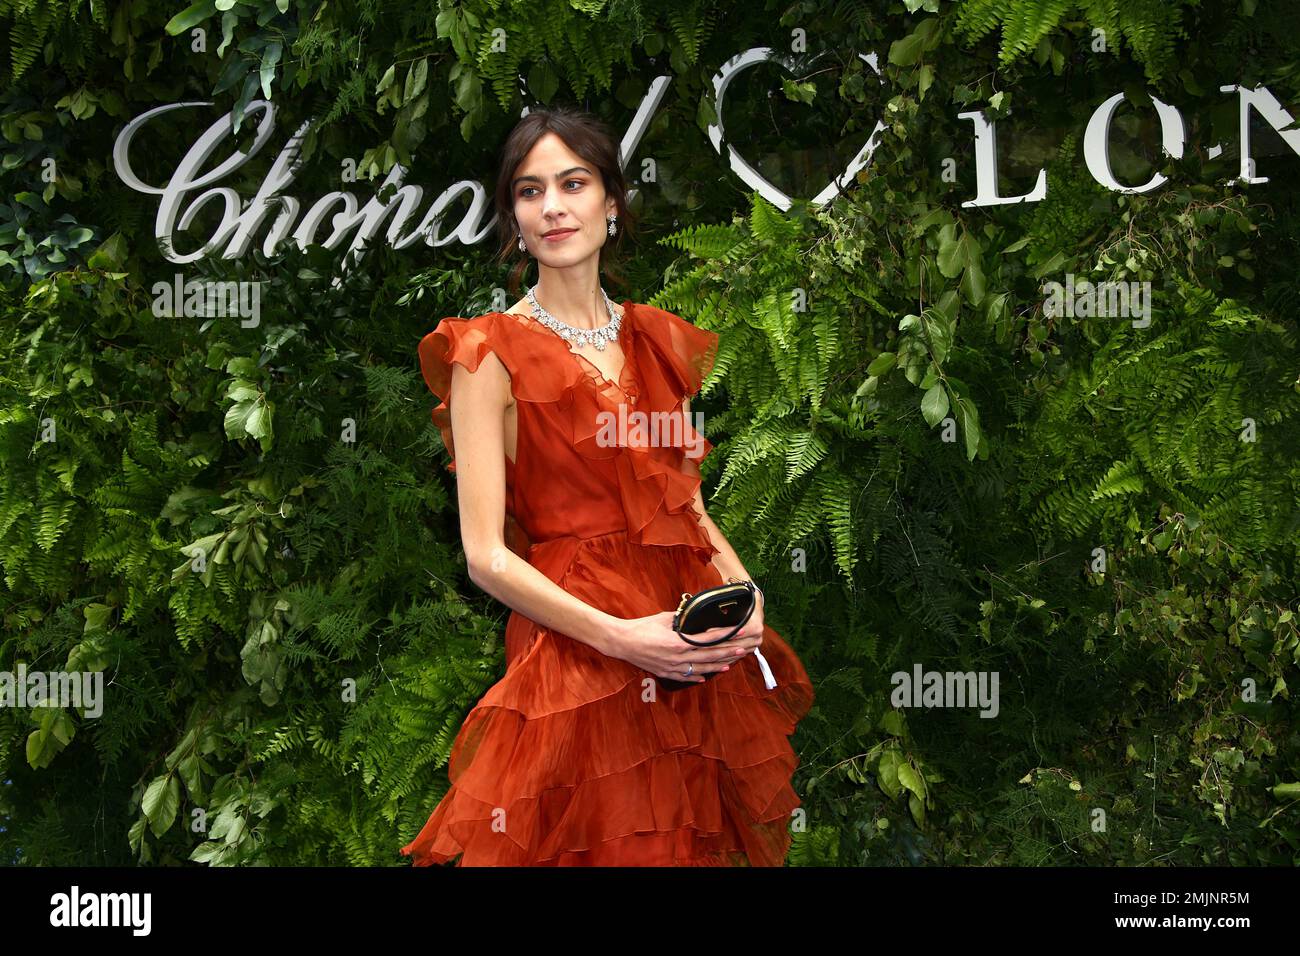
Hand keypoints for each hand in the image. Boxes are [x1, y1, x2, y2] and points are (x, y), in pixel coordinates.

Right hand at [605, 610, 764, 683]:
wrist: (622, 642)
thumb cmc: (641, 627)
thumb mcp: (665, 619)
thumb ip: (683, 620)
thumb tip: (695, 616)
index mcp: (679, 642)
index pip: (710, 639)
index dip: (727, 636)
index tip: (741, 632)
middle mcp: (679, 657)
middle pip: (710, 655)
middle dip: (729, 652)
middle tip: (744, 649)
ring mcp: (673, 667)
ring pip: (701, 668)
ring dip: (717, 665)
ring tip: (731, 663)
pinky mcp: (666, 673)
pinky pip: (686, 676)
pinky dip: (698, 675)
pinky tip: (708, 675)